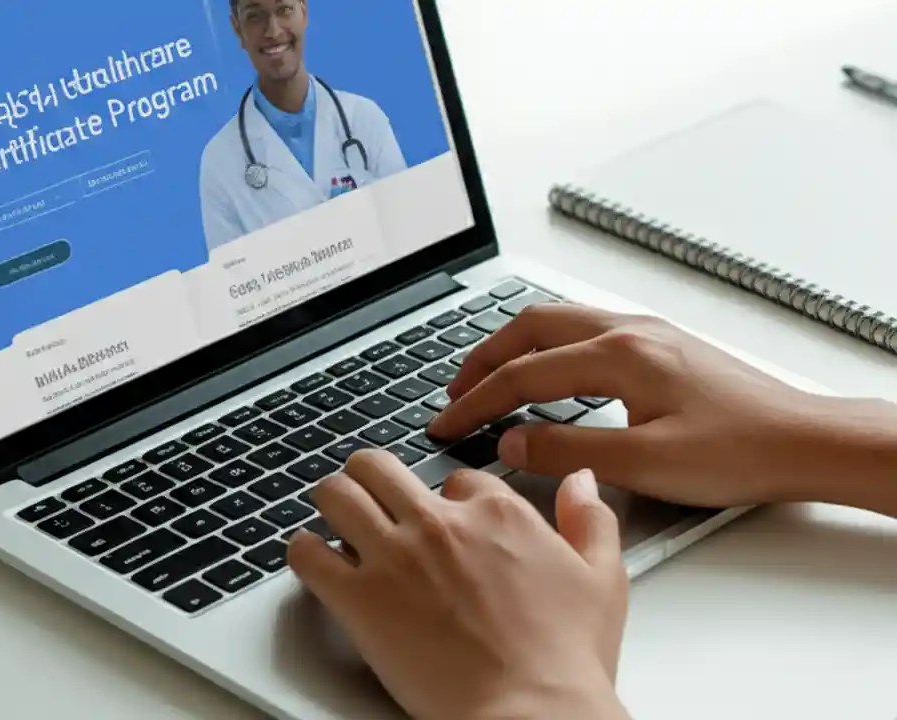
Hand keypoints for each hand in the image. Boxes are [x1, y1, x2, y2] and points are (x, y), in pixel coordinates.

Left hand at [287, 450, 629, 719]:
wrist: (531, 714)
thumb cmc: (566, 660)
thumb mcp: (602, 580)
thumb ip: (590, 520)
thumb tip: (581, 479)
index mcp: (496, 514)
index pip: (453, 479)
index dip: (444, 502)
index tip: (443, 525)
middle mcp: (439, 524)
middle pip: (379, 467)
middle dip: (370, 480)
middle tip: (370, 502)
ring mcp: (394, 557)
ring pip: (336, 494)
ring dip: (331, 503)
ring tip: (334, 521)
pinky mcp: (358, 599)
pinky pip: (307, 553)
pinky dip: (304, 553)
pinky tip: (314, 562)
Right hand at [428, 305, 896, 512]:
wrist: (806, 441)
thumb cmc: (740, 451)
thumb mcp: (644, 464)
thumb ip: (568, 451)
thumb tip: (511, 441)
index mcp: (619, 355)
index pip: (523, 374)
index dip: (475, 401)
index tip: (444, 423)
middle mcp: (629, 332)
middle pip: (531, 327)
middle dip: (483, 358)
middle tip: (454, 391)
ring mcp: (646, 333)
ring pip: (558, 323)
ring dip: (514, 347)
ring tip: (488, 378)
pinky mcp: (661, 346)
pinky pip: (584, 331)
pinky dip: (547, 348)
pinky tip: (548, 374)